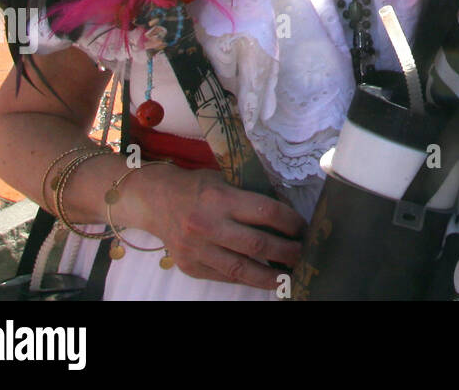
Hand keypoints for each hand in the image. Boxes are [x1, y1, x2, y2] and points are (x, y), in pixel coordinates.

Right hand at [120, 163, 305, 289]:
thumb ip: (250, 196)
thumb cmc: (197, 187)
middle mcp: (208, 225)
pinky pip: (224, 277)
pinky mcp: (189, 266)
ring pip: (241, 269)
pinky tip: (262, 278)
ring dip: (269, 276)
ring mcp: (197, 249)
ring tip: (288, 277)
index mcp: (220, 198)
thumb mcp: (224, 180)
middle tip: (302, 254)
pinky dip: (246, 278)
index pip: (265, 212)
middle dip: (286, 252)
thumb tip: (286, 215)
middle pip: (256, 244)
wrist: (155, 200)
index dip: (290, 222)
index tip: (303, 228)